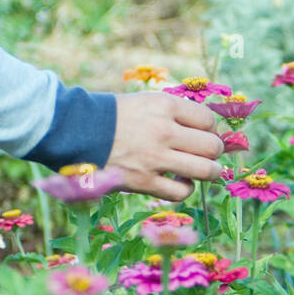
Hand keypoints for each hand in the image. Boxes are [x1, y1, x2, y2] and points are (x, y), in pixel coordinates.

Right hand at [108, 91, 224, 201]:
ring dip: (211, 173)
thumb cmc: (116, 117)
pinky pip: (182, 192)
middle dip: (215, 152)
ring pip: (205, 171)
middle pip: (212, 146)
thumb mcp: (147, 102)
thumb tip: (209, 130)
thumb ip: (176, 114)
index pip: (208, 120)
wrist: (79, 132)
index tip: (205, 133)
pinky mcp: (145, 182)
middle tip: (207, 154)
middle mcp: (163, 131)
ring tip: (206, 171)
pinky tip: (180, 182)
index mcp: (164, 106)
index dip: (212, 129)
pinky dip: (186, 189)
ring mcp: (155, 159)